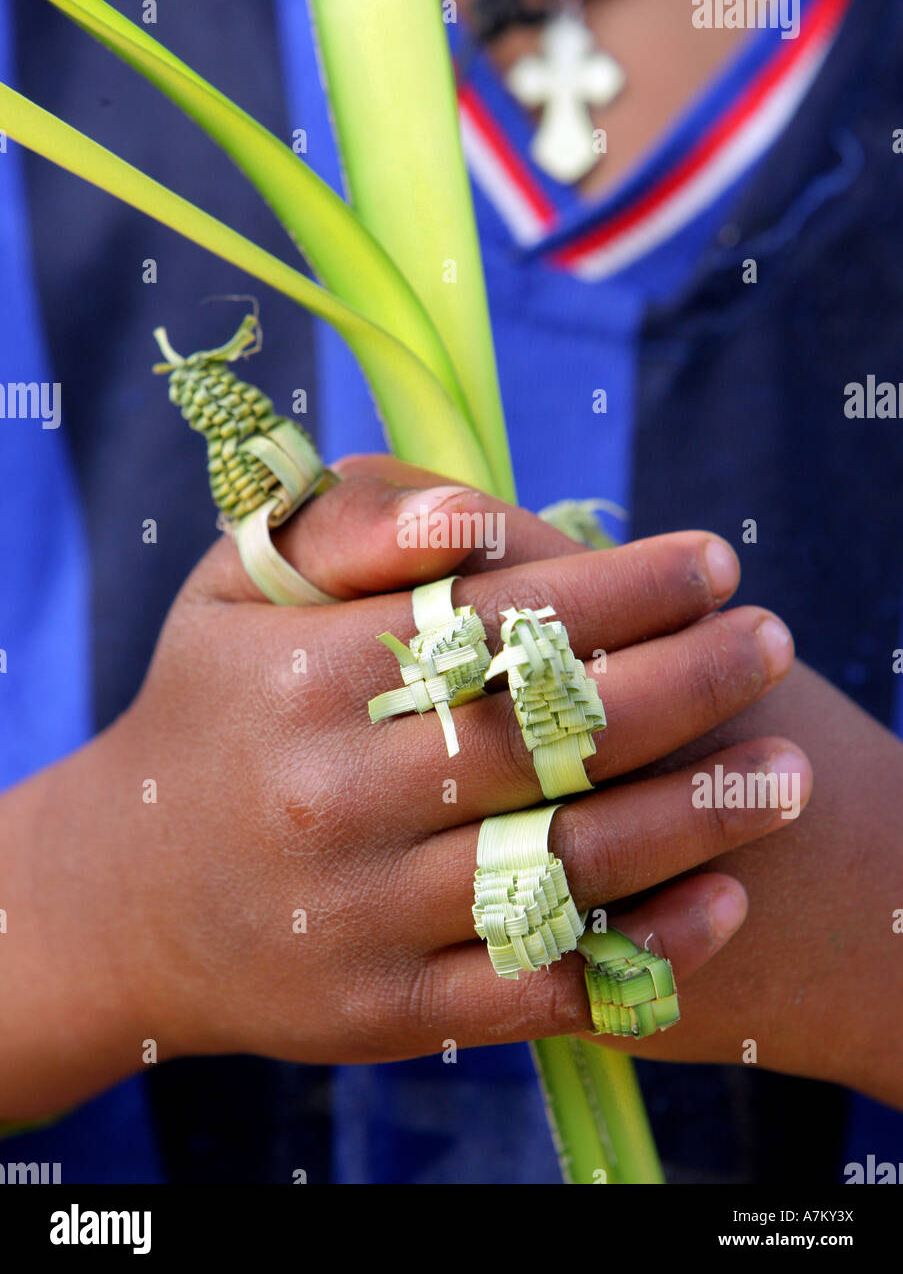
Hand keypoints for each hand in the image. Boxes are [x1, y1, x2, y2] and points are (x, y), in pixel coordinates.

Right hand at [0, 468, 800, 1117]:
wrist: (126, 896)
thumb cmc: (209, 712)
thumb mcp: (236, 586)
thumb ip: (349, 526)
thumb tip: (476, 517)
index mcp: (306, 678)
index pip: (505, 619)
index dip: (628, 586)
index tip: (715, 562)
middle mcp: (337, 799)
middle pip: (555, 738)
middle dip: (692, 682)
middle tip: (777, 642)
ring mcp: (364, 918)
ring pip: (567, 864)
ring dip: (701, 815)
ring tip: (788, 771)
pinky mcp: (388, 1012)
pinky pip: (541, 986)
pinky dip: (646, 951)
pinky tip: (723, 898)